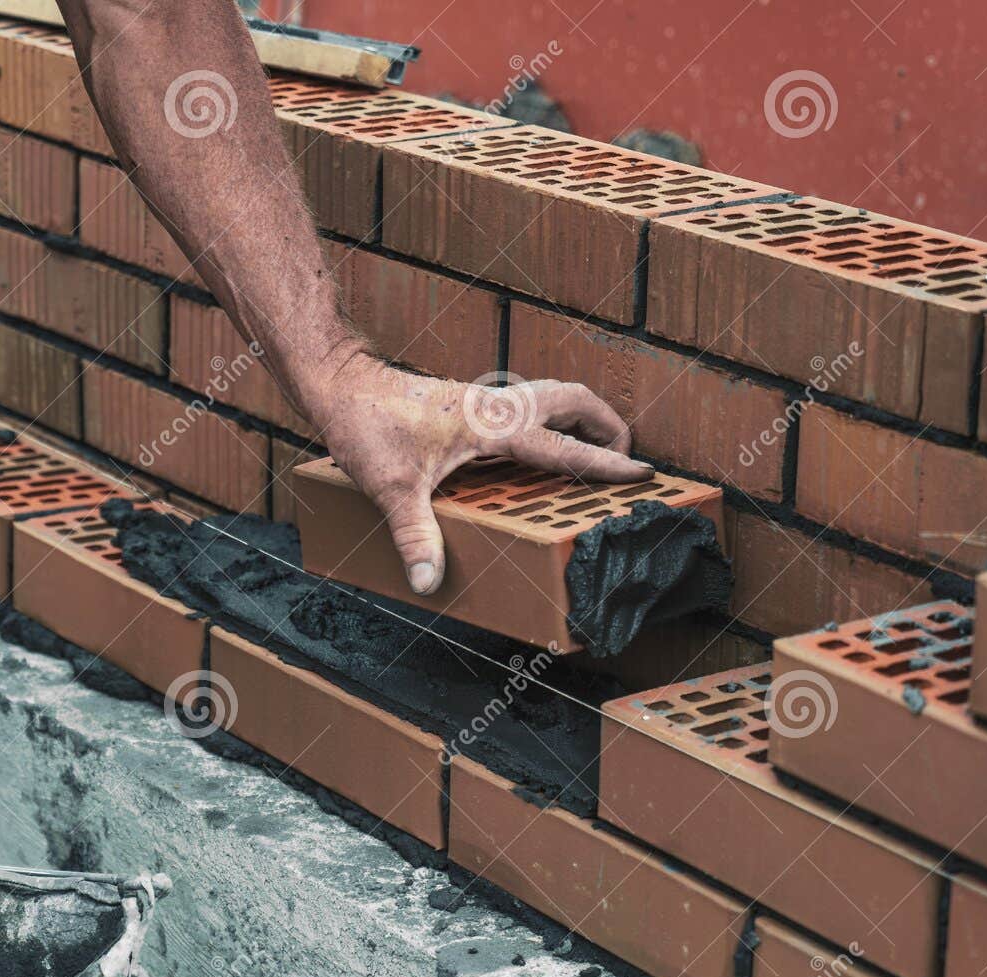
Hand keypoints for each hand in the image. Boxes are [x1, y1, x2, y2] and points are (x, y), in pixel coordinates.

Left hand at [316, 354, 652, 594]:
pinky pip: (527, 407)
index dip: (607, 463)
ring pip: (552, 397)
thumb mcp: (391, 487)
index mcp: (494, 425)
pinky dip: (549, 422)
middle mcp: (498, 407)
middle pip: (574, 400)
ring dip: (581, 419)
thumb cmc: (366, 426)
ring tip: (593, 453)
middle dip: (607, 426)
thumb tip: (428, 580)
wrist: (341, 385)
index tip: (644, 475)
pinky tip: (534, 454)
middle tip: (624, 459)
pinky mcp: (470, 405)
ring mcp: (485, 402)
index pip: (566, 445)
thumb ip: (414, 535)